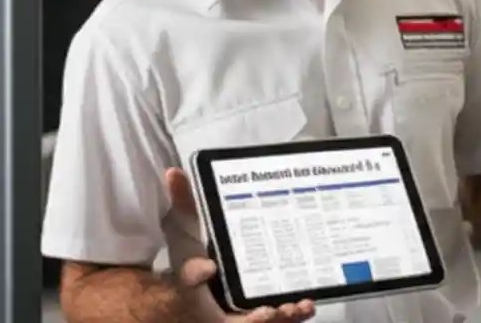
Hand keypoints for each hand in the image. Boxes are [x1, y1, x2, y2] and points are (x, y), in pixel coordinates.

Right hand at [165, 168, 317, 321]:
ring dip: (276, 318)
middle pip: (228, 319)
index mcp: (191, 277)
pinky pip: (268, 322)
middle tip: (270, 309)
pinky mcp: (249, 316)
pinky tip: (305, 306)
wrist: (190, 286)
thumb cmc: (191, 255)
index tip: (207, 267)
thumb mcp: (183, 229)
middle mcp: (209, 303)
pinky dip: (287, 317)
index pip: (188, 276)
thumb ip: (184, 204)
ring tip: (296, 307)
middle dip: (251, 317)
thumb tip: (175, 172)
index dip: (195, 273)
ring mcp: (231, 313)